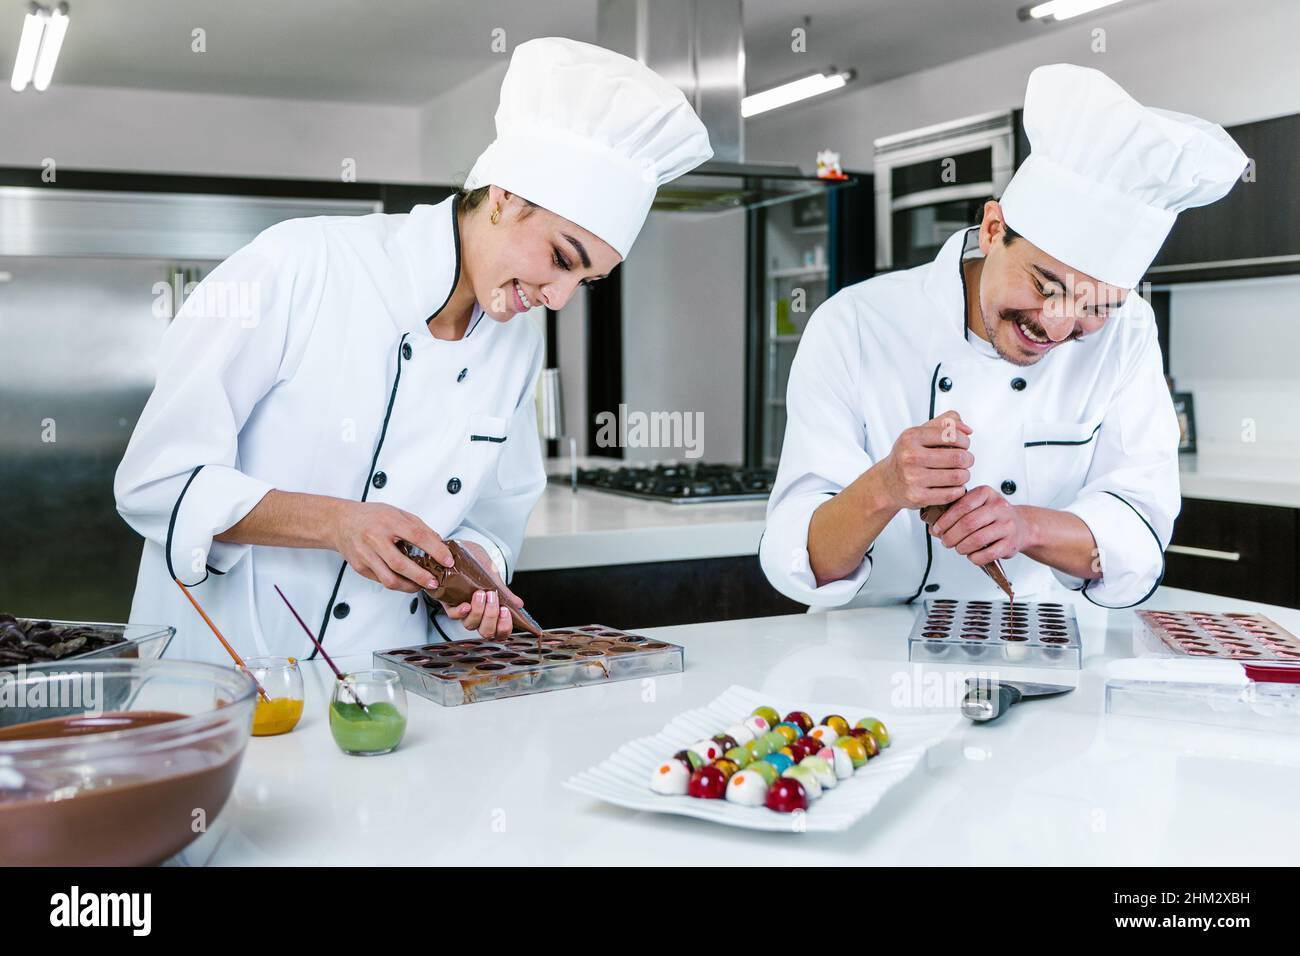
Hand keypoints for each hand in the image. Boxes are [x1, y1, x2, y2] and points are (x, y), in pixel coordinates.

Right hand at [329, 501, 452, 592]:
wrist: (340, 522)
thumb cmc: (371, 516)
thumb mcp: (397, 513)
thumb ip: (418, 527)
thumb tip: (439, 543)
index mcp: (388, 521)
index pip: (417, 536)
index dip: (436, 550)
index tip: (448, 561)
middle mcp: (375, 538)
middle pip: (400, 563)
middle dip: (421, 577)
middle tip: (435, 582)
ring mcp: (365, 555)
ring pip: (389, 579)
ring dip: (408, 586)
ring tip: (421, 586)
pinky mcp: (360, 567)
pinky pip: (381, 580)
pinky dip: (396, 583)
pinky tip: (406, 581)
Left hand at [440, 540, 525, 638]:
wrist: (464, 552)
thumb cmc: (480, 568)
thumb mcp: (495, 579)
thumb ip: (505, 594)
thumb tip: (519, 604)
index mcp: (492, 614)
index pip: (500, 632)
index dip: (504, 627)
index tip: (506, 611)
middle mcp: (478, 617)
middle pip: (486, 631)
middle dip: (491, 616)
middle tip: (493, 597)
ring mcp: (464, 612)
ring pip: (470, 624)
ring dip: (478, 611)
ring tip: (481, 593)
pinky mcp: (449, 604)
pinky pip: (453, 615)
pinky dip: (460, 612)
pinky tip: (466, 604)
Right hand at [878, 411, 973, 510]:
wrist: (887, 483)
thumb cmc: (906, 457)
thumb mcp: (920, 433)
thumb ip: (945, 423)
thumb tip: (966, 430)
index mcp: (911, 437)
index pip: (951, 435)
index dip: (964, 441)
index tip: (964, 445)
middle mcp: (910, 457)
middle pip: (958, 457)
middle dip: (968, 459)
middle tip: (966, 460)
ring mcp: (913, 478)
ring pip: (957, 477)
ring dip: (965, 475)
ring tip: (959, 473)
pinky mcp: (918, 497)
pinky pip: (950, 494)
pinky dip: (958, 490)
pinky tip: (953, 486)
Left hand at [929, 485, 1032, 565]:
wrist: (1022, 525)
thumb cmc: (993, 516)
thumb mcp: (976, 506)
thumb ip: (955, 512)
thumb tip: (933, 527)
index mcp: (986, 493)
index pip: (961, 505)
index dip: (945, 520)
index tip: (937, 529)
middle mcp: (999, 507)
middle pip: (968, 523)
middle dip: (951, 536)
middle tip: (945, 542)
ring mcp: (1007, 525)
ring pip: (977, 539)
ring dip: (962, 547)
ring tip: (958, 548)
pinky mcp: (1011, 543)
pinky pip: (989, 553)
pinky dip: (975, 557)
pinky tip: (972, 555)